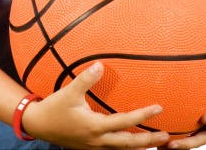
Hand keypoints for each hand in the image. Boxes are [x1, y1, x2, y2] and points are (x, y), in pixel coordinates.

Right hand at [23, 62, 170, 148]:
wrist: (38, 125)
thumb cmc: (53, 108)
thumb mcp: (68, 92)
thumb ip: (85, 79)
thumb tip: (100, 65)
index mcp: (94, 126)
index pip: (124, 122)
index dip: (143, 115)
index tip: (159, 108)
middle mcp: (97, 140)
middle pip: (129, 143)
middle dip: (149, 141)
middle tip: (167, 137)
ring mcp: (94, 147)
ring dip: (139, 147)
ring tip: (155, 143)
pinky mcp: (90, 148)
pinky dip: (125, 149)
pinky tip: (132, 145)